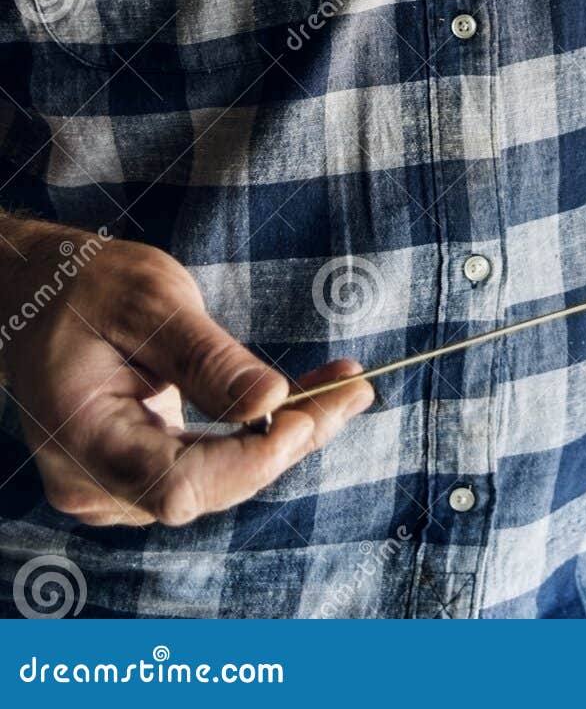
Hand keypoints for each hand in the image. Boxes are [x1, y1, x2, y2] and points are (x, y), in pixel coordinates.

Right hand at [2, 220, 372, 526]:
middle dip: (288, 441)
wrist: (39, 294)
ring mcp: (112, 485)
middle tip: (356, 390)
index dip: (249, 461)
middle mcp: (93, 481)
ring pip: (216, 479)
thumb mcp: (149, 302)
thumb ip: (206, 358)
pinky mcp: (137, 471)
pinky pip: (209, 463)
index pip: (177, 485)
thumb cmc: (86, 288)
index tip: (309, 417)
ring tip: (347, 387)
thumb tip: (270, 402)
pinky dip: (261, 432)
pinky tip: (311, 397)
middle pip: (207, 487)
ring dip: (286, 436)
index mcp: (83, 439)